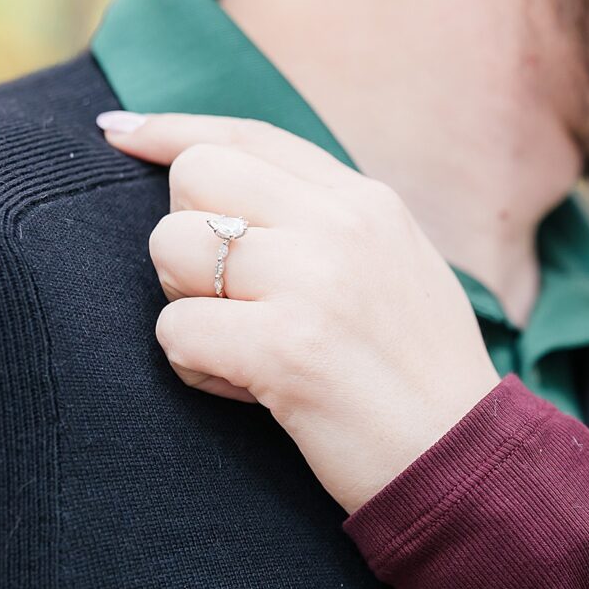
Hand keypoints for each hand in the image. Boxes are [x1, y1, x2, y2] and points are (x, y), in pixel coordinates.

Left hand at [99, 111, 502, 512]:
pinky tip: (246, 390)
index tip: (122, 133)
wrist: (466, 457)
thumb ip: (330, 223)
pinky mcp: (285, 349)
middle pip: (196, 177)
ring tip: (242, 348)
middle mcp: (341, 226)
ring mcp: (314, 283)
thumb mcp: (398, 267)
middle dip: (187, 237)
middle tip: (230, 299)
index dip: (174, 130)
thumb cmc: (422, 374)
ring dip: (186, 305)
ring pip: (171, 248)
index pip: (250, 137)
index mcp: (369, 203)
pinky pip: (175, 329)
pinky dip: (195, 367)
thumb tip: (233, 196)